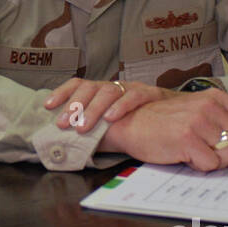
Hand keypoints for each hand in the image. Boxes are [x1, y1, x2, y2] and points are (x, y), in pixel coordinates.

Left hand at [44, 77, 169, 132]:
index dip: (62, 93)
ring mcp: (133, 88)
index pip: (79, 84)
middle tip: (63, 124)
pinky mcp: (151, 93)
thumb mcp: (117, 121)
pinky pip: (135, 96)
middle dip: (74, 105)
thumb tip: (71, 142)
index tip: (47, 106)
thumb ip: (97, 127)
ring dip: (93, 109)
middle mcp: (117, 86)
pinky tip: (111, 119)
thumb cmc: (143, 120)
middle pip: (91, 87)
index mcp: (105, 91)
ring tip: (82, 127)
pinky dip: (121, 106)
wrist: (180, 114)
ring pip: (109, 91)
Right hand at [98, 89, 227, 170]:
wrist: (130, 122)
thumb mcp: (196, 112)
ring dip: (215, 162)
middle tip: (212, 157)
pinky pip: (210, 164)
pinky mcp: (187, 139)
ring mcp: (199, 122)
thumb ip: (223, 123)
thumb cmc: (162, 122)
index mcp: (215, 98)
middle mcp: (210, 107)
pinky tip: (185, 156)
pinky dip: (199, 166)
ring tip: (196, 154)